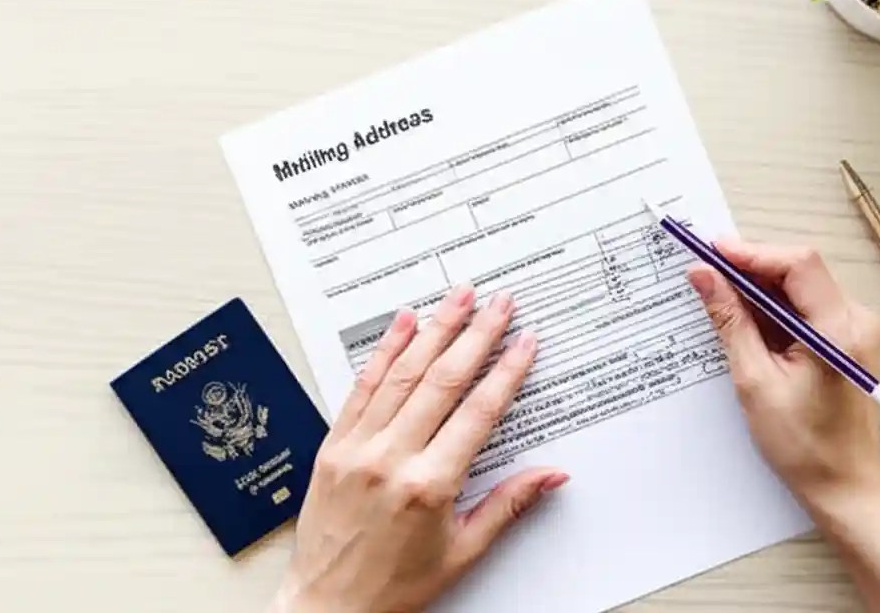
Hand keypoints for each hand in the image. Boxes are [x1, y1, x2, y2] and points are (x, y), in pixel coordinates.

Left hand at [270, 286, 567, 612]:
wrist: (327, 608)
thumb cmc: (394, 587)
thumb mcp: (462, 552)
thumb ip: (508, 506)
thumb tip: (552, 475)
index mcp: (430, 486)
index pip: (479, 412)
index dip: (507, 371)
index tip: (525, 341)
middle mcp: (391, 459)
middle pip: (443, 381)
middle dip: (476, 335)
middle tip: (500, 303)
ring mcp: (357, 448)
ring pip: (403, 374)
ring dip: (434, 330)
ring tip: (457, 297)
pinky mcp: (332, 446)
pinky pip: (361, 388)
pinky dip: (383, 352)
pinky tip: (402, 324)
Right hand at [687, 240, 879, 506]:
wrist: (844, 485)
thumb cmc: (803, 445)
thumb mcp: (755, 380)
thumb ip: (730, 322)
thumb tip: (704, 277)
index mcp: (839, 330)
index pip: (797, 265)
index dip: (752, 253)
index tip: (712, 252)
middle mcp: (858, 321)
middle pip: (802, 270)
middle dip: (753, 267)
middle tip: (708, 270)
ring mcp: (859, 330)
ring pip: (805, 287)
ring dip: (764, 287)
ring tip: (722, 296)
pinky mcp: (852, 340)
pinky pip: (812, 307)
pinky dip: (779, 307)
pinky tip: (750, 319)